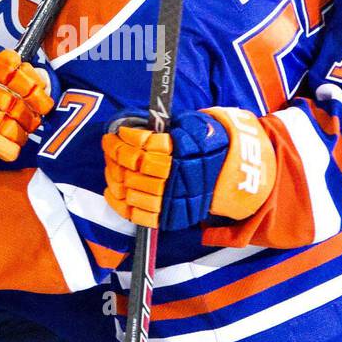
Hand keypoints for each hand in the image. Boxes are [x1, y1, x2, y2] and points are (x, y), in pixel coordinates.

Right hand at [0, 44, 53, 161]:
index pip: (11, 72)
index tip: (44, 104)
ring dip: (16, 133)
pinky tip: (11, 151)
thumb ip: (9, 66)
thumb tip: (42, 81)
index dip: (32, 90)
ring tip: (23, 138)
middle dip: (26, 116)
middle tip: (34, 124)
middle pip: (6, 100)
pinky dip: (0, 146)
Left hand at [102, 107, 274, 229]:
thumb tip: (136, 124)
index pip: (146, 144)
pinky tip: (111, 189)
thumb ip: (167, 126)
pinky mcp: (166, 217)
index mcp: (182, 152)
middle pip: (134, 166)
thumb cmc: (209, 147)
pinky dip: (118, 202)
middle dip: (116, 153)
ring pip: (131, 188)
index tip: (119, 131)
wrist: (232, 178)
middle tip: (109, 143)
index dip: (128, 136)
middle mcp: (174, 177)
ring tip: (111, 163)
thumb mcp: (194, 126)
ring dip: (115, 174)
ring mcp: (169, 200)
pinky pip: (135, 213)